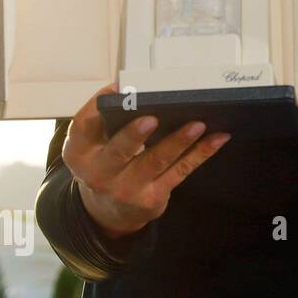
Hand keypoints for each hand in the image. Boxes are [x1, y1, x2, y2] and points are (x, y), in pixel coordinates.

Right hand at [61, 84, 230, 240]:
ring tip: (198, 124)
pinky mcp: (153, 198)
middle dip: (135, 135)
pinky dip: (201, 153)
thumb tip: (127, 85)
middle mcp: (99, 173)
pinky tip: (217, 138)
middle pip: (119, 151)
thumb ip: (103, 118)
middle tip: (152, 118)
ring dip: (179, 141)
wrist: (108, 212)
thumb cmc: (105, 163)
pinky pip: (180, 171)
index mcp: (79, 152)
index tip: (120, 87)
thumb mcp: (92, 144)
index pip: (83, 125)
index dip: (99, 105)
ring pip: (157, 161)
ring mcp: (127, 189)